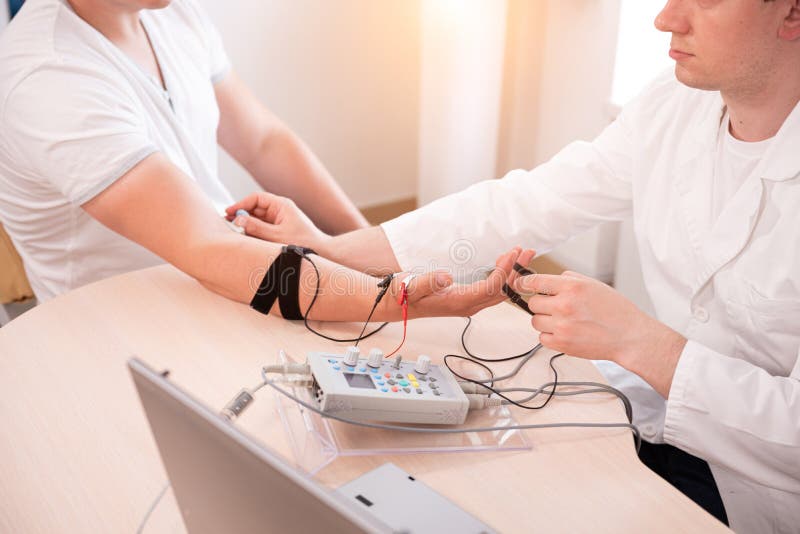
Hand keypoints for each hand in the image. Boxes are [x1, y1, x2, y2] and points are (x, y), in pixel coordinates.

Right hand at [225, 192, 329, 250]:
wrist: (322, 253)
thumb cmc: (303, 243)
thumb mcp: (276, 236)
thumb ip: (256, 227)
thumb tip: (238, 220)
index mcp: (281, 205)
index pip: (256, 199)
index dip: (241, 204)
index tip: (229, 212)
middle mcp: (280, 211)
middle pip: (255, 208)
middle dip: (241, 215)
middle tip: (227, 223)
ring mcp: (279, 221)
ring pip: (257, 219)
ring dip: (246, 225)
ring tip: (234, 232)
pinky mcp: (279, 231)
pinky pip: (262, 228)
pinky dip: (253, 232)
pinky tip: (245, 239)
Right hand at [405, 248, 536, 317]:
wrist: (395, 305)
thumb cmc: (404, 295)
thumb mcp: (411, 287)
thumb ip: (428, 282)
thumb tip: (446, 276)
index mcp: (458, 303)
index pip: (490, 288)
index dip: (504, 271)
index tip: (512, 253)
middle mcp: (467, 306)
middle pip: (501, 292)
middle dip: (517, 272)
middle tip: (528, 251)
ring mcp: (468, 304)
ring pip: (499, 292)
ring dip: (512, 273)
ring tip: (522, 254)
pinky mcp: (466, 299)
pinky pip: (491, 290)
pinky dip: (502, 276)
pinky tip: (504, 263)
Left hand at [514, 270, 685, 396]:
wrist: (629, 336)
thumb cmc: (615, 310)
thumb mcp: (593, 284)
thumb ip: (568, 279)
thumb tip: (548, 279)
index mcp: (572, 287)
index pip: (535, 281)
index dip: (525, 283)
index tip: (522, 285)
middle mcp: (564, 305)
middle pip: (532, 303)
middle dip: (541, 304)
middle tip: (556, 307)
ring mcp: (562, 326)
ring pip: (535, 321)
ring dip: (545, 320)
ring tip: (563, 321)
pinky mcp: (562, 343)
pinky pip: (541, 337)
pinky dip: (550, 335)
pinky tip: (565, 332)